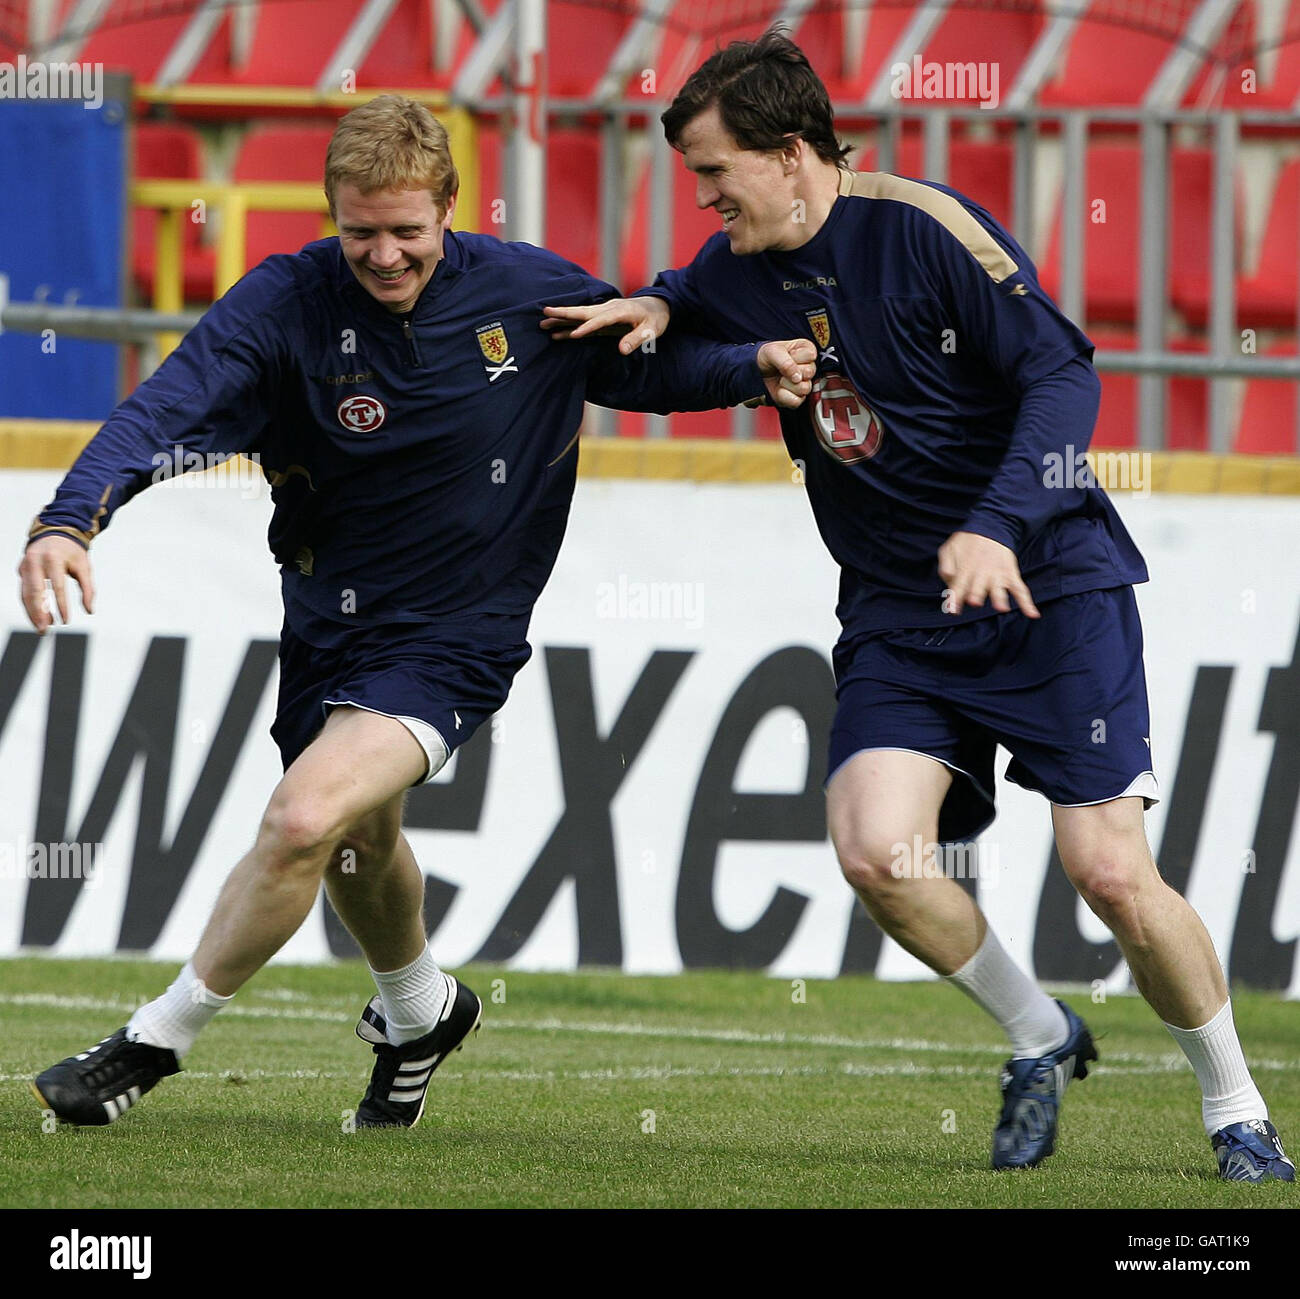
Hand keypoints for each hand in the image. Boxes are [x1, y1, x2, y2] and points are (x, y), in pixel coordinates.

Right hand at [18, 535, 94, 633]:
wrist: (55, 532)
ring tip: (42, 628)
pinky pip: (23, 591)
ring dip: (32, 612)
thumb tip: (90, 610)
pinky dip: (29, 606)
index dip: (61, 605)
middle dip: (39, 613)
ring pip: (25, 593)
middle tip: (45, 630)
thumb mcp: (84, 567)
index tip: (65, 621)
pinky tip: (39, 617)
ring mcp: (25, 565)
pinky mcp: (21, 569)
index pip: (57, 586)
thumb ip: (88, 588)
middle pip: (35, 591)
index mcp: (53, 558)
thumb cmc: (72, 552)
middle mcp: (36, 561)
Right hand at [541, 296, 670, 354]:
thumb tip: (622, 350)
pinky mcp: (602, 320)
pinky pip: (583, 323)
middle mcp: (608, 309)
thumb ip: (637, 339)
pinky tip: (557, 333)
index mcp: (621, 311)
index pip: (601, 320)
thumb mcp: (652, 330)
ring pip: (579, 315)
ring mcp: (603, 313)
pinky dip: (569, 327)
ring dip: (561, 318)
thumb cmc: (656, 318)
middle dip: (564, 313)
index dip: (588, 327)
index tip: (574, 335)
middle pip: (583, 311)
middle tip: (545, 312)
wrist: (657, 305)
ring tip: (543, 322)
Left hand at [756, 338, 816, 408]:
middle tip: (781, 368)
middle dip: (790, 372)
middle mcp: (809, 367)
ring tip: (780, 378)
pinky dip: (784, 396)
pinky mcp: (798, 397)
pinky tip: (779, 389)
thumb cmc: (766, 357)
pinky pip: (797, 401)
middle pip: (809, 372)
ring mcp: (805, 383)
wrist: (756, 371)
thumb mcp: (772, 352)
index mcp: (806, 351)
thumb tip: (797, 378)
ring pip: (804, 388)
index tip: (787, 355)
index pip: (810, 355)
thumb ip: (786, 362)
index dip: (796, 357)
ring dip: (787, 384)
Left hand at [937, 531, 1039, 618]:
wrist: (991, 527)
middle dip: (976, 595)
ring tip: (1001, 608)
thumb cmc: (967, 542)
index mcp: (965, 569)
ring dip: (999, 598)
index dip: (955, 599)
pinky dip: (1027, 603)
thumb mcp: (949, 549)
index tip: (953, 610)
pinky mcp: (1011, 575)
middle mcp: (981, 574)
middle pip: (978, 588)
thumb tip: (949, 581)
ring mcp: (998, 575)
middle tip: (974, 602)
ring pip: (999, 590)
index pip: (958, 587)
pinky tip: (1032, 614)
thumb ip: (945, 567)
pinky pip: (1021, 590)